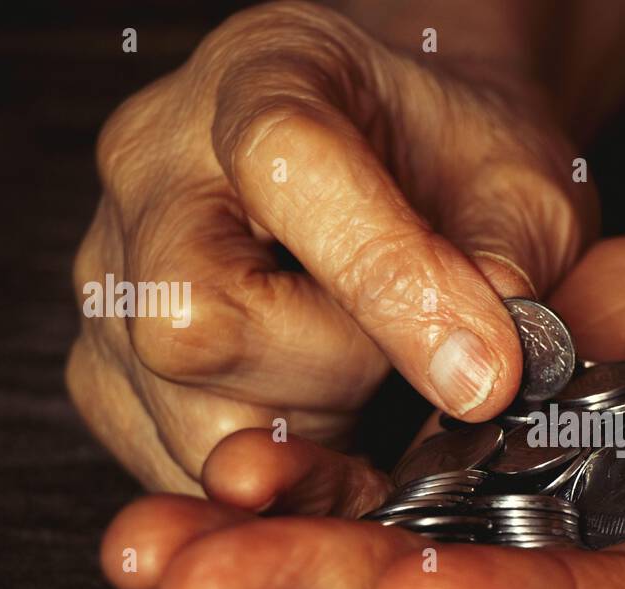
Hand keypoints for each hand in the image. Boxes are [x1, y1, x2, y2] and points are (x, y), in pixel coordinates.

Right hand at [68, 0, 592, 492]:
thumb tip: (480, 376)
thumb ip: (506, 263)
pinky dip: (279, 479)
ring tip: (371, 386)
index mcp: (264, 74)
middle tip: (411, 361)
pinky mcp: (106, 369)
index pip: (288, 167)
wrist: (403, 168)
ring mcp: (112, 274)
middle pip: (194, 318)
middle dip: (336, 375)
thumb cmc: (452, 167)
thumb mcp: (518, 184)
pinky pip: (175, 466)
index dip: (390, 287)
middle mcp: (155, 169)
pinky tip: (334, 431)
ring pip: (188, 416)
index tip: (482, 375)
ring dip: (313, 438)